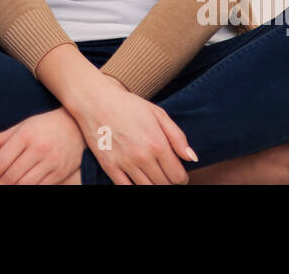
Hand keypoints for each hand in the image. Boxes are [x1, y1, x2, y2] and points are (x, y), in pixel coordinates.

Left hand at [0, 107, 86, 184]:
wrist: (76, 126)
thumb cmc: (44, 126)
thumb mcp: (19, 127)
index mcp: (25, 135)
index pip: (0, 161)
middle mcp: (38, 149)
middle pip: (10, 176)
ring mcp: (50, 162)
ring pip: (24, 184)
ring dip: (9, 190)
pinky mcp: (60, 173)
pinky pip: (40, 188)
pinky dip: (27, 191)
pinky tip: (17, 190)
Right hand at [70, 73, 196, 184]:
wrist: (95, 100)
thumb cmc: (128, 105)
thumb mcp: (158, 113)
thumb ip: (178, 137)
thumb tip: (192, 158)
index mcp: (157, 144)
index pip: (177, 176)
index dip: (181, 178)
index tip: (179, 173)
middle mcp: (142, 157)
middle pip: (164, 185)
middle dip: (169, 182)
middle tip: (166, 173)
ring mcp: (125, 163)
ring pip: (147, 189)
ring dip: (154, 185)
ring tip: (153, 176)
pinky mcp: (109, 166)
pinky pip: (126, 189)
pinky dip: (135, 188)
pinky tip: (138, 180)